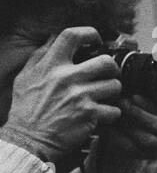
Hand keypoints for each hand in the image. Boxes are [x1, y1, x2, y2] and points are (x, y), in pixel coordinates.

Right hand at [3, 27, 121, 159]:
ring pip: (115, 86)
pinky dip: (112, 114)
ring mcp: (80, 96)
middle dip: (112, 69)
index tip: (96, 39)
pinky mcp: (90, 115)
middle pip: (106, 62)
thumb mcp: (25, 77)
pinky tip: (102, 115)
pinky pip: (115, 109)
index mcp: (50, 65)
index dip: (89, 33)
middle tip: (108, 75)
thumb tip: (52, 38)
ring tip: (104, 97)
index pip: (71, 36)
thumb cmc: (26, 109)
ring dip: (113, 93)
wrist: (28, 139)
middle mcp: (66, 78)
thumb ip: (40, 56)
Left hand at [100, 94, 156, 159]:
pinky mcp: (145, 155)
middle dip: (138, 114)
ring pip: (147, 140)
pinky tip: (109, 128)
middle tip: (121, 103)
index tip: (133, 96)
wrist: (131, 126)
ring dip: (129, 126)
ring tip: (116, 116)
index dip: (151, 105)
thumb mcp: (145, 97)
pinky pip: (133, 149)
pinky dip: (120, 138)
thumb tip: (134, 88)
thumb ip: (145, 93)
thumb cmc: (139, 105)